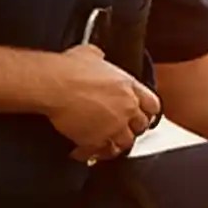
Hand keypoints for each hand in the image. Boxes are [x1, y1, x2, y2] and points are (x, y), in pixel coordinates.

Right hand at [44, 44, 161, 162]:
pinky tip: (82, 151)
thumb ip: (99, 57)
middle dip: (132, 129)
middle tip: (122, 130)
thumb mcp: (89, 54)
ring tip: (105, 144)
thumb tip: (96, 55)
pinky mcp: (97, 140)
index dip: (148, 111)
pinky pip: (99, 153)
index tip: (143, 115)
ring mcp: (113, 126)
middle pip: (140, 126)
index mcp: (128, 87)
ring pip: (124, 143)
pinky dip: (91, 154)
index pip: (152, 104)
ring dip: (115, 144)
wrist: (54, 85)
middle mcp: (126, 108)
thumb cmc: (69, 69)